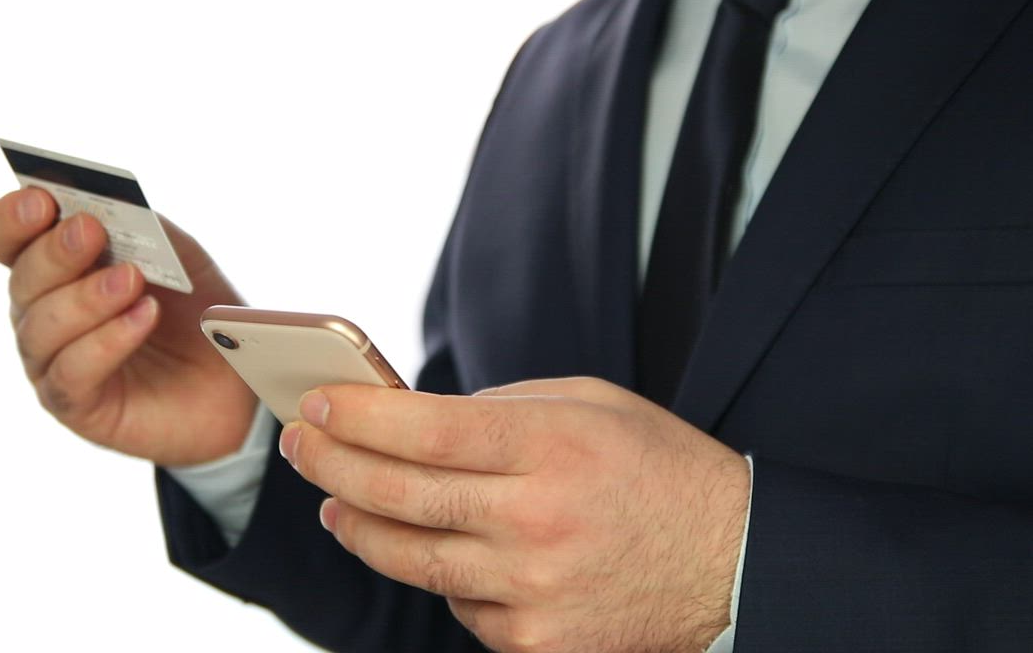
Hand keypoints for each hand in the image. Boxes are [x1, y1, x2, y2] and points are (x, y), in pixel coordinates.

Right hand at [0, 187, 256, 465]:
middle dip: (55, 252)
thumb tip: (110, 205)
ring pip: (42, 327)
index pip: (4, 238)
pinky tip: (142, 317)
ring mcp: (52, 361)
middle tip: (90, 231)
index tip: (40, 199)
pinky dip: (106, 341)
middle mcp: (41, 312)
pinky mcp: (76, 404)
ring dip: (87, 297)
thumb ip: (143, 228)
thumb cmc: (196, 309)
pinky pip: (72, 372)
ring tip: (132, 280)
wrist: (235, 377)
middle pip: (22, 279)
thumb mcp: (179, 256)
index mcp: (54, 267)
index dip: (11, 218)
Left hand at [282, 377, 749, 652]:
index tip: (317, 403)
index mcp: (553, 445)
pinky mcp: (536, 640)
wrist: (729, 562)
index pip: (427, 431)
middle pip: (401, 496)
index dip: (359, 417)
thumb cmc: (658, 469)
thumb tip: (420, 419)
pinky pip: (458, 604)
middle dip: (334, 466)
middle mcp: (536, 519)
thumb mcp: (593, 404)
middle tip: (302, 445)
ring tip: (337, 505)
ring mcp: (533, 589)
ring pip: (413, 560)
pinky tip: (433, 550)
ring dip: (361, 528)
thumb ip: (505, 404)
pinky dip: (436, 574)